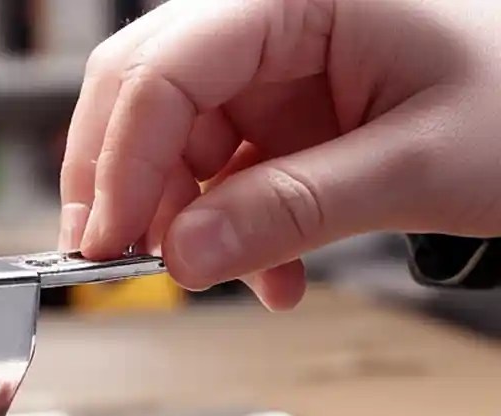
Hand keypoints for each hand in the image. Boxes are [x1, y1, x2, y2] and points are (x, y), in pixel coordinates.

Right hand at [59, 0, 500, 309]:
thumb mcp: (417, 166)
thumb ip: (292, 210)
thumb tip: (183, 256)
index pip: (168, 68)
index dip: (123, 160)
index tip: (111, 241)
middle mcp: (273, 18)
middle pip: (146, 92)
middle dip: (127, 185)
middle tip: (118, 259)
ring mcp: (275, 65)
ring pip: (175, 141)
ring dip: (186, 222)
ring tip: (227, 277)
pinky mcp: (284, 110)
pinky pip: (222, 171)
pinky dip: (230, 229)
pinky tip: (269, 272)